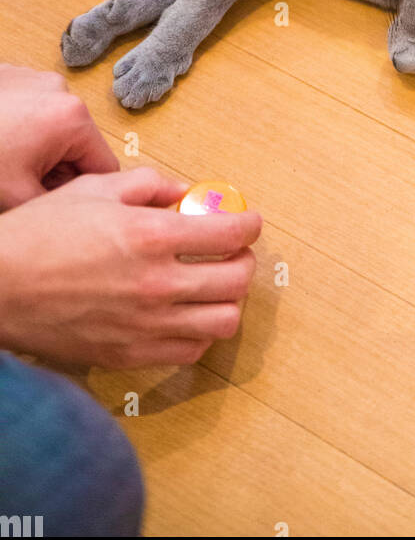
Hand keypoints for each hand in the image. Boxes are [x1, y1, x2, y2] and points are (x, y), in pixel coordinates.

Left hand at [0, 63, 117, 209]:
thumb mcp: (19, 200)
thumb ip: (61, 208)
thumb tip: (80, 216)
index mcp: (72, 117)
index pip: (104, 168)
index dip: (84, 195)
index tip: (61, 210)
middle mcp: (58, 89)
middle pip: (77, 146)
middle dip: (54, 170)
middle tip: (18, 189)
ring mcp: (32, 78)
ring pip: (51, 130)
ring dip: (34, 151)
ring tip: (1, 165)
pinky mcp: (9, 75)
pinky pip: (27, 111)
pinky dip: (15, 131)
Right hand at [0, 168, 261, 367]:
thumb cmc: (41, 234)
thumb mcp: (95, 189)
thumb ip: (150, 185)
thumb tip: (186, 193)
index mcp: (152, 236)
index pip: (232, 233)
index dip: (249, 224)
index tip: (248, 221)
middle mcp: (158, 284)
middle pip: (238, 280)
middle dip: (244, 260)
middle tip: (234, 252)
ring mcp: (147, 325)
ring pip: (224, 321)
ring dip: (228, 299)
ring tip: (213, 285)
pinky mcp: (131, 354)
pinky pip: (191, 350)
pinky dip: (200, 331)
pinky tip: (187, 313)